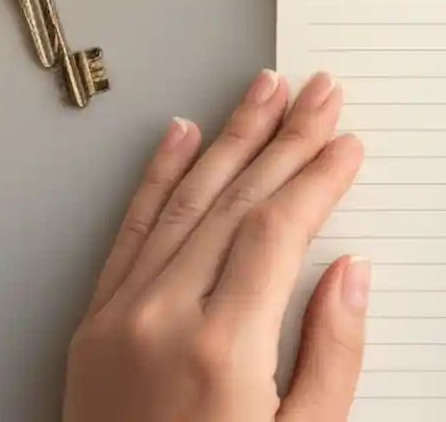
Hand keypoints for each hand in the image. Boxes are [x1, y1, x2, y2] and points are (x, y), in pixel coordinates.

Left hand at [63, 70, 366, 421]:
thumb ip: (332, 355)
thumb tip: (351, 272)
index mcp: (221, 348)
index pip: (277, 229)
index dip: (318, 177)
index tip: (349, 143)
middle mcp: (161, 317)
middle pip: (234, 200)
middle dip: (286, 137)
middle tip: (319, 92)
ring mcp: (119, 317)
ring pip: (183, 201)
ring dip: (229, 137)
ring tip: (263, 90)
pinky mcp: (94, 324)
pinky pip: (129, 231)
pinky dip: (157, 177)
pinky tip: (179, 136)